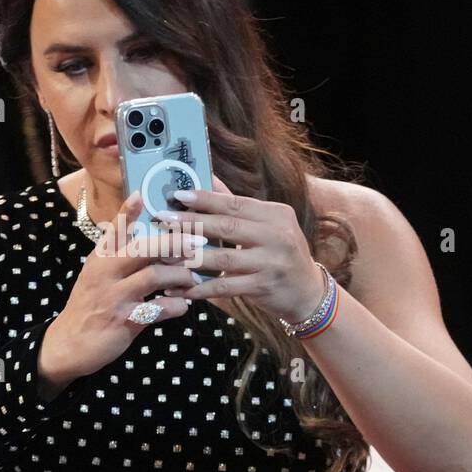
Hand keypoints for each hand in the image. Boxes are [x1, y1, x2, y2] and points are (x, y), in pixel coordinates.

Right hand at [39, 189, 203, 396]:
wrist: (68, 343)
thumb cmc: (90, 304)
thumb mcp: (97, 273)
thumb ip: (117, 252)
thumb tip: (146, 233)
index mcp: (101, 258)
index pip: (115, 228)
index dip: (128, 211)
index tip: (142, 194)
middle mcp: (106, 272)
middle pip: (143, 249)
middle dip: (174, 243)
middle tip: (198, 243)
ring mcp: (114, 296)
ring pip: (154, 276)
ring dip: (180, 276)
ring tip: (193, 279)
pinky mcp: (124, 320)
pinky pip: (157, 309)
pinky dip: (175, 306)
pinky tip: (183, 306)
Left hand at [157, 174, 325, 324]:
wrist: (308, 292)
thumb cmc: (280, 254)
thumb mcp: (268, 225)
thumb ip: (238, 207)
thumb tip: (206, 179)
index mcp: (275, 214)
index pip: (235, 203)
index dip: (205, 199)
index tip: (177, 195)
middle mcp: (277, 235)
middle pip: (227, 227)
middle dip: (191, 223)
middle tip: (163, 220)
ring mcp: (271, 262)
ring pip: (223, 258)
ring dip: (191, 257)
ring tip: (165, 255)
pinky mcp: (264, 286)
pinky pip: (226, 287)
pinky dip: (202, 288)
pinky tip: (182, 288)